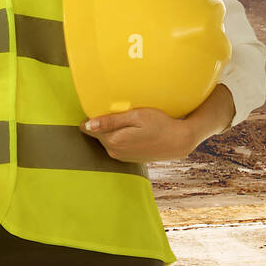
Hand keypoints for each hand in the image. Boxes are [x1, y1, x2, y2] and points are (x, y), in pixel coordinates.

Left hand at [81, 106, 201, 162]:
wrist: (178, 141)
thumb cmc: (159, 124)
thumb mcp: (136, 116)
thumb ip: (110, 121)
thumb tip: (87, 124)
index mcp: (113, 140)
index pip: (87, 127)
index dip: (93, 115)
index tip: (105, 108)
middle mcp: (114, 151)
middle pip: (97, 133)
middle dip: (103, 122)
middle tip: (122, 112)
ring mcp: (121, 156)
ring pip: (106, 139)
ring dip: (113, 129)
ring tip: (129, 121)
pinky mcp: (127, 158)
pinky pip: (116, 144)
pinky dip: (121, 136)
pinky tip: (134, 130)